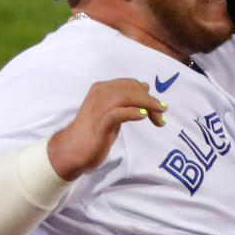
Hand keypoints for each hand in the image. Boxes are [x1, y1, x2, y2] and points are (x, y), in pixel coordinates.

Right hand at [47, 79, 167, 179]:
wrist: (72, 150)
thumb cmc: (94, 131)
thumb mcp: (112, 112)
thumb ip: (126, 100)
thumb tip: (145, 87)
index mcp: (102, 89)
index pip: (131, 84)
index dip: (147, 94)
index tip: (159, 109)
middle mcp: (100, 94)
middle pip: (131, 89)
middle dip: (150, 100)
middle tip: (162, 114)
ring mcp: (98, 108)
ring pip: (126, 97)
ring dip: (147, 104)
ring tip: (159, 114)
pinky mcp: (99, 123)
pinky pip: (118, 113)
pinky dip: (132, 112)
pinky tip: (143, 116)